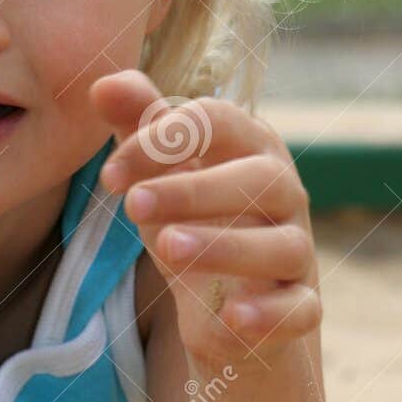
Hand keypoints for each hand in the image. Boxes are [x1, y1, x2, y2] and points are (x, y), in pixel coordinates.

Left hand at [89, 68, 320, 367]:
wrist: (229, 303)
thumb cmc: (196, 221)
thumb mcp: (162, 176)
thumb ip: (141, 129)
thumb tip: (101, 84)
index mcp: (251, 148)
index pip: (218, 122)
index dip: (164, 139)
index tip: (110, 177)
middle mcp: (284, 194)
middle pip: (257, 179)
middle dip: (193, 189)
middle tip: (134, 206)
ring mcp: (296, 253)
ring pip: (281, 245)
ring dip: (225, 246)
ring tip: (167, 250)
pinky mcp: (299, 309)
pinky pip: (298, 310)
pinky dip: (270, 315)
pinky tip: (232, 317)